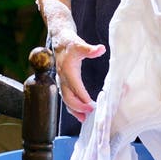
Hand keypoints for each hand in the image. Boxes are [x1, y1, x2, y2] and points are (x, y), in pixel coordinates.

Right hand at [40, 0, 104, 120]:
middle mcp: (63, 78)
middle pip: (68, 97)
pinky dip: (72, 107)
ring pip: (66, 100)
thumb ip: (90, 49)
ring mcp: (62, 81)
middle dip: (78, 107)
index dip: (82, 98)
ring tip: (85, 119)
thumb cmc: (70, 42)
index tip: (91, 106)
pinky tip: (80, 113)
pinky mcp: (63, 83)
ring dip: (74, 110)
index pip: (75, 87)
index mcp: (67, 69)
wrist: (59, 39)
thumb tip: (101, 49)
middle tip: (90, 114)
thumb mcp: (80, 44)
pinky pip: (66, 98)